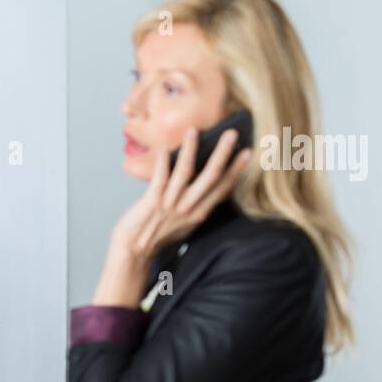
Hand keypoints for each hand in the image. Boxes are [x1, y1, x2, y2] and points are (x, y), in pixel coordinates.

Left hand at [113, 125, 252, 261]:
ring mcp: (170, 204)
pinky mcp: (152, 201)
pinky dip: (163, 161)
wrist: (134, 251)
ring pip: (185, 172)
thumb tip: (203, 182)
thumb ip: (196, 205)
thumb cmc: (158, 236)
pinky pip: (160, 177)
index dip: (236, 170)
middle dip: (222, 154)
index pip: (222, 188)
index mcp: (199, 214)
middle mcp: (188, 209)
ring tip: (194, 130)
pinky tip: (165, 147)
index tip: (247, 153)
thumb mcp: (185, 224)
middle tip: (232, 135)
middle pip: (210, 177)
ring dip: (190, 149)